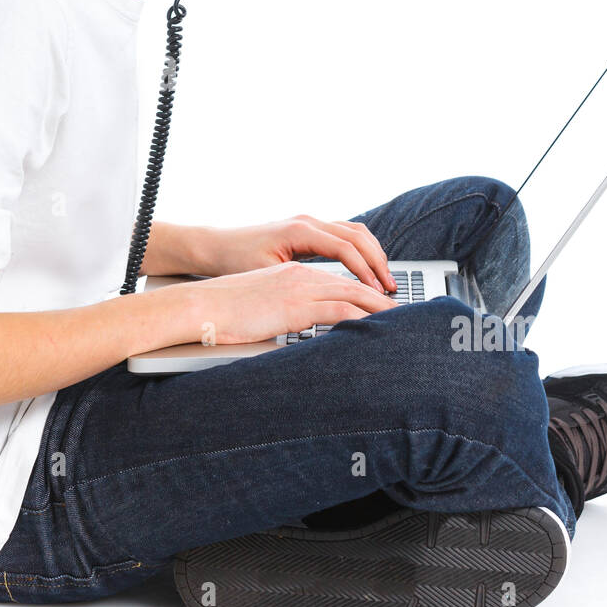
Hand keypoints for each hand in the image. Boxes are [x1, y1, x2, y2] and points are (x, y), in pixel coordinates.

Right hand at [180, 261, 397, 346]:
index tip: (386, 306)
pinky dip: (364, 320)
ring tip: (404, 322)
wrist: (199, 306)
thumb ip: (283, 315)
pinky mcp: (295, 305)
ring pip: (354, 294)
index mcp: (294, 275)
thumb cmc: (221, 312)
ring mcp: (300, 288)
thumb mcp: (259, 310)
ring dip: (382, 308)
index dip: (368, 292)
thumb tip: (298, 331)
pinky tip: (378, 330)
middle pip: (355, 283)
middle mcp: (302, 276)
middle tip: (408, 313)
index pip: (341, 281)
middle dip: (384, 298)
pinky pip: (340, 311)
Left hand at [202, 215, 396, 292]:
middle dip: (378, 263)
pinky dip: (360, 250)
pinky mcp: (308, 230)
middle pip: (358, 236)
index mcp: (300, 230)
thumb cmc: (235, 261)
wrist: (215, 246)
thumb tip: (328, 300)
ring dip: (373, 254)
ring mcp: (309, 222)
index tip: (378, 293)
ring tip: (384, 281)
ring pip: (355, 232)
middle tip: (391, 289)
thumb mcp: (267, 274)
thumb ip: (299, 283)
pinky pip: (344, 234)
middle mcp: (308, 221)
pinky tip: (365, 270)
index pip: (346, 248)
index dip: (366, 272)